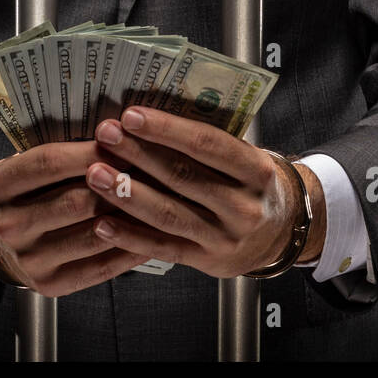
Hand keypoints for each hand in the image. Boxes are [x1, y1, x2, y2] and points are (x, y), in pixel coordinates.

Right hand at [0, 141, 151, 296]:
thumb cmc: (22, 194)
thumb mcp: (26, 165)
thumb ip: (62, 154)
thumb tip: (119, 137)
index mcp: (1, 185)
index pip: (50, 163)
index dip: (93, 152)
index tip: (126, 141)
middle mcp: (9, 224)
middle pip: (77, 201)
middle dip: (120, 185)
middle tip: (155, 171)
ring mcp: (28, 258)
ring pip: (94, 235)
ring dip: (132, 218)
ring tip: (162, 201)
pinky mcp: (49, 284)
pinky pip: (100, 267)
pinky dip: (131, 250)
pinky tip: (152, 235)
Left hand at [86, 107, 325, 277]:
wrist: (282, 232)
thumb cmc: (251, 184)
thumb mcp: (246, 158)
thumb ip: (208, 143)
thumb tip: (151, 118)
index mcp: (255, 170)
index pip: (207, 144)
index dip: (167, 129)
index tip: (132, 115)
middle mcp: (244, 206)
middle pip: (183, 176)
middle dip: (138, 154)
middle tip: (105, 136)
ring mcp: (226, 237)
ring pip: (169, 214)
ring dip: (127, 193)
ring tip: (95, 175)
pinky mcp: (207, 262)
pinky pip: (163, 248)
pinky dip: (130, 237)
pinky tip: (103, 223)